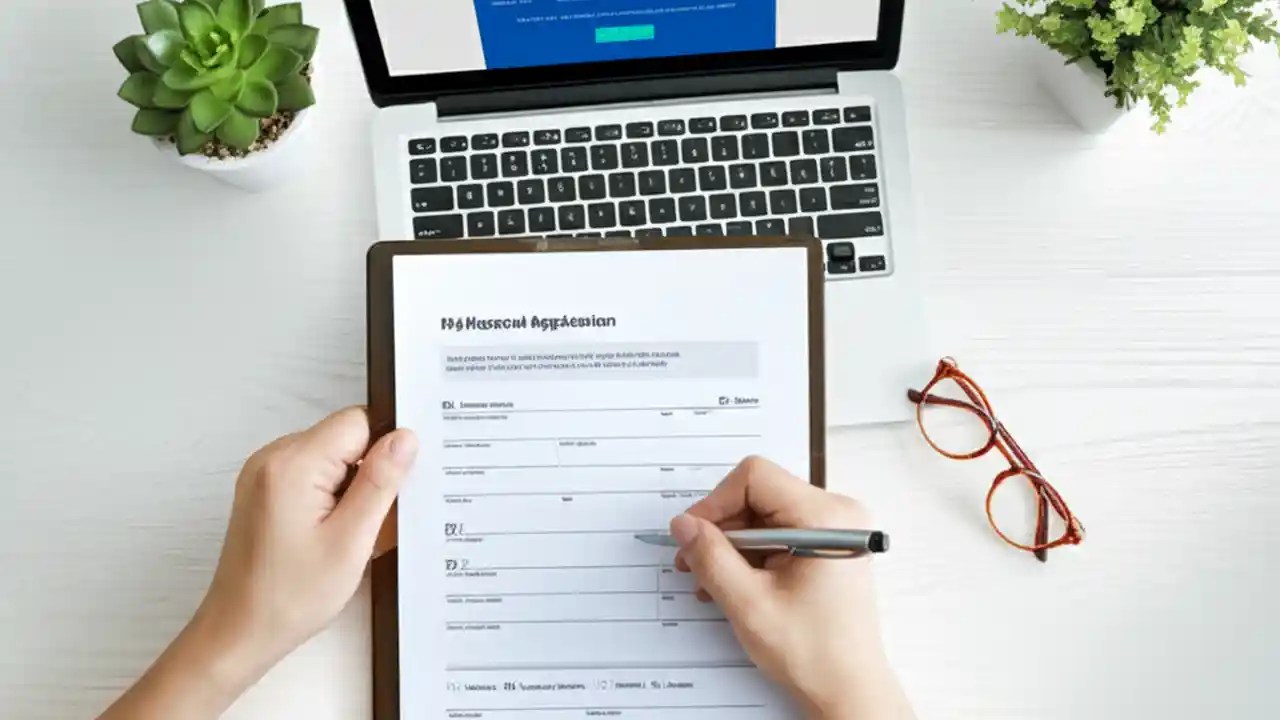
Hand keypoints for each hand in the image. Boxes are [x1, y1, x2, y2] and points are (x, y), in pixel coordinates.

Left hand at [98, 407, 417, 719]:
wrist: (239, 632)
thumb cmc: (288, 596)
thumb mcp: (350, 541)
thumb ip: (380, 483)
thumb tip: (405, 439)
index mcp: (291, 464)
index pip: (359, 422)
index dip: (385, 451)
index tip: (394, 489)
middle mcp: (272, 458)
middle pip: (345, 437)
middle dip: (369, 473)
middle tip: (372, 522)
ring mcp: (264, 473)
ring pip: (332, 457)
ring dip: (352, 488)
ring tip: (348, 534)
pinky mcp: (265, 489)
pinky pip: (313, 474)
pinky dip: (332, 497)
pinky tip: (333, 533)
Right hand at [669, 456, 913, 719]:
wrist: (849, 689)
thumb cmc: (813, 653)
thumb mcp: (748, 603)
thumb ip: (711, 557)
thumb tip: (683, 524)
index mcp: (826, 518)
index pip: (755, 477)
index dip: (716, 502)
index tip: (694, 534)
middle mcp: (837, 514)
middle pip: (759, 493)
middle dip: (722, 527)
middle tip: (695, 562)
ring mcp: (835, 529)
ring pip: (765, 513)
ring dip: (733, 544)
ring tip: (712, 581)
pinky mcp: (828, 545)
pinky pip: (779, 531)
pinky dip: (752, 553)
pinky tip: (735, 582)